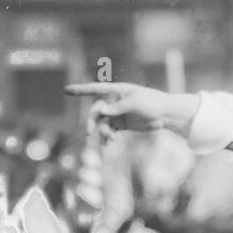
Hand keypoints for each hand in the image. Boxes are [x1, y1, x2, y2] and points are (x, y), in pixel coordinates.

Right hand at [65, 83, 198, 141]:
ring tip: (109, 139)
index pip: (95, 89)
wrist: (166, 114)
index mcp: (117, 91)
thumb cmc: (152, 102)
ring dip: (101, 131)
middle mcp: (114, 102)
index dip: (81, 90)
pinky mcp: (122, 124)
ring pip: (102, 123)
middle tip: (89, 132)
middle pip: (96, 111)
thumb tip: (101, 111)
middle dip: (92, 121)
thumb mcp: (135, 103)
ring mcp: (117, 113)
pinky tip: (108, 143)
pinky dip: (106, 137)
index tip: (66, 90)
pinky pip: (109, 130)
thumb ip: (117, 107)